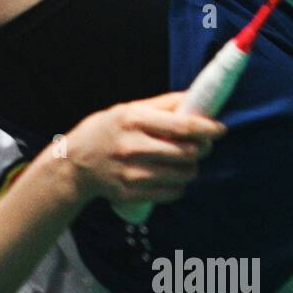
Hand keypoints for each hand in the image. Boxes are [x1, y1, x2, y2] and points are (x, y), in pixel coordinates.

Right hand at [56, 92, 225, 206]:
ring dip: (191, 168)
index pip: (182, 125)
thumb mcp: (126, 109)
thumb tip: (195, 100)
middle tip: (202, 146)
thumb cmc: (103, 131)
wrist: (72, 165)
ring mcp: (132, 173)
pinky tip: (170, 177)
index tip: (220, 129)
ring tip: (184, 161)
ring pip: (183, 174)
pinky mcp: (132, 193)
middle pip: (188, 153)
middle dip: (203, 149)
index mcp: (133, 120)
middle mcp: (133, 147)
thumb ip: (162, 105)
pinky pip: (172, 192)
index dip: (208, 128)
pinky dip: (178, 185)